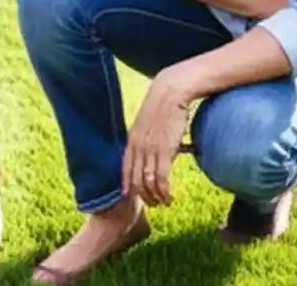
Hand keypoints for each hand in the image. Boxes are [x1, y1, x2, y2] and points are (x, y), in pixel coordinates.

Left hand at [122, 67, 194, 206]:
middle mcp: (137, 147)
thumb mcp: (150, 123)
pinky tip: (169, 196)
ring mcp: (149, 149)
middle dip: (143, 196)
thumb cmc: (164, 106)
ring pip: (148, 182)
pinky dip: (164, 191)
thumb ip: (147, 137)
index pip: (125, 170)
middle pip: (135, 180)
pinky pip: (161, 177)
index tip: (131, 198)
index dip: (128, 186)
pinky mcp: (164, 149)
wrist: (170, 92)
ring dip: (156, 197)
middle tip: (153, 205)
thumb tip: (153, 150)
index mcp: (132, 140)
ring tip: (164, 203)